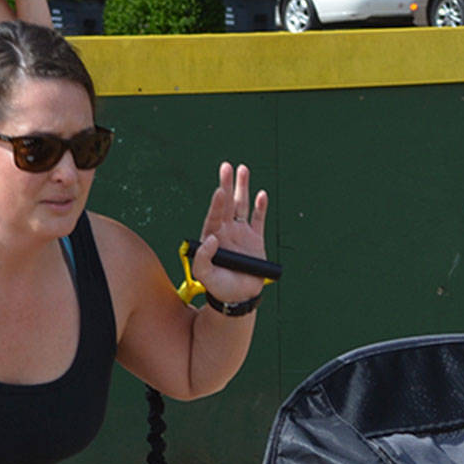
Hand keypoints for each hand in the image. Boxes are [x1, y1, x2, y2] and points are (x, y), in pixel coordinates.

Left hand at [193, 162, 269, 303]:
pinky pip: (258, 219)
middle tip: (226, 166)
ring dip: (243, 188)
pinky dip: (260, 207)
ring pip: (242, 205)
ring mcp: (241, 233)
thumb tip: (212, 238)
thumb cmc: (218, 287)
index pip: (214, 215)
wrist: (238, 297)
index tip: (220, 191)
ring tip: (243, 169)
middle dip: (227, 184)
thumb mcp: (204, 275)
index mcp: (212, 236)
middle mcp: (226, 230)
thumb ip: (203, 257)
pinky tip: (261, 194)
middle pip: (227, 203)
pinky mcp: (256, 239)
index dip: (217, 202)